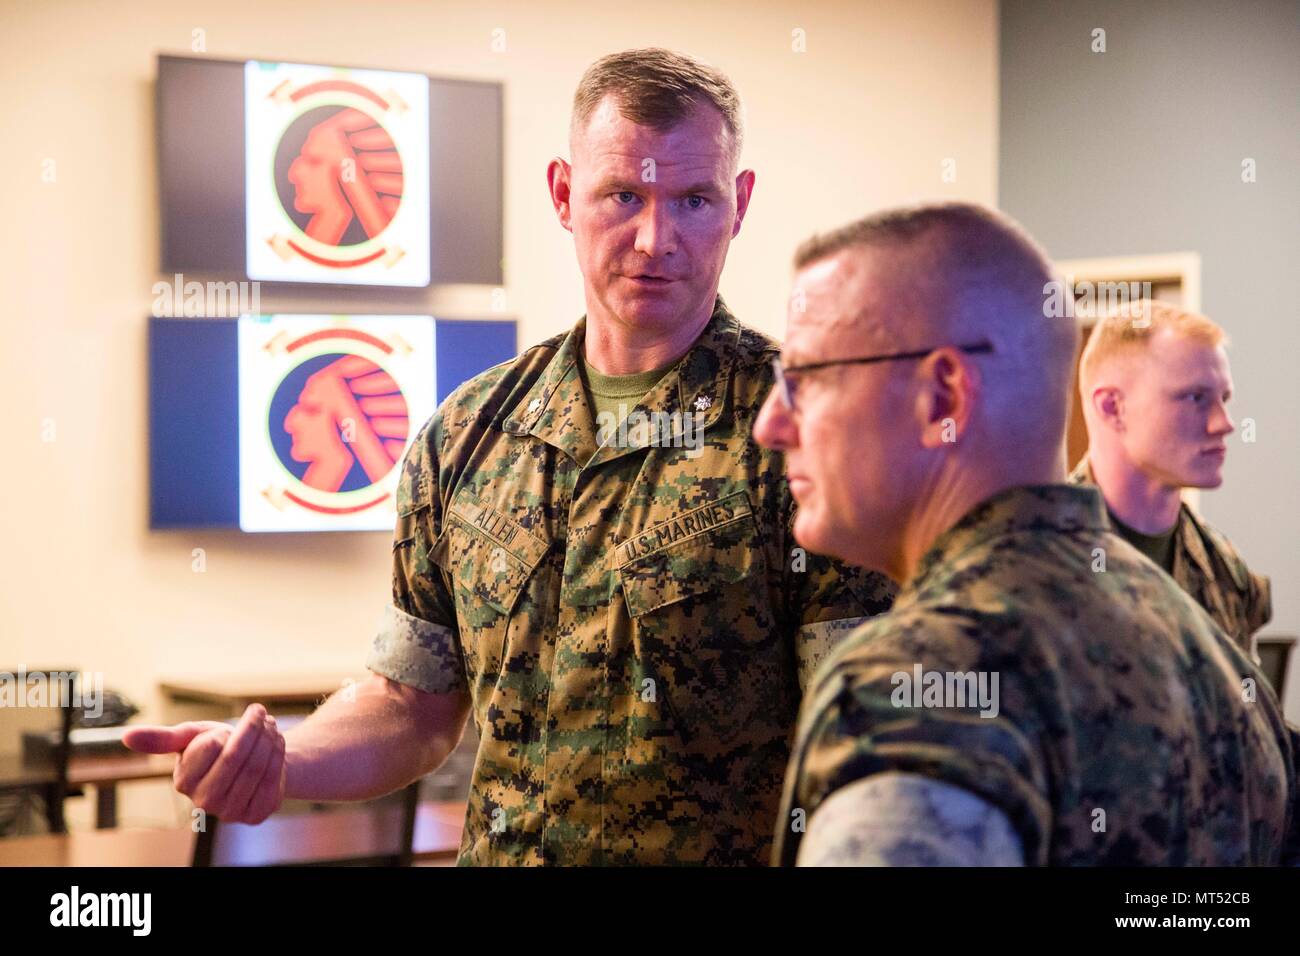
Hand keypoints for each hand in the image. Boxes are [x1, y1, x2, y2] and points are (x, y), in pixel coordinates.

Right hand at [122, 703, 286, 823]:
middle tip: (260, 712)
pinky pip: (271, 779)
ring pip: (257, 766)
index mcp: (183, 781)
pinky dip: (278, 754)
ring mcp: (230, 812)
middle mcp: (203, 802)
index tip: (230, 725)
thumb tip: (125, 736)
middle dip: (253, 728)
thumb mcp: (191, 736)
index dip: (225, 730)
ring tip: (270, 724)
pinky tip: (276, 743)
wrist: (254, 763)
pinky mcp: (255, 814)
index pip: (211, 746)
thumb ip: (162, 738)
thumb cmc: (218, 747)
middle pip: (237, 756)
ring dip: (268, 737)